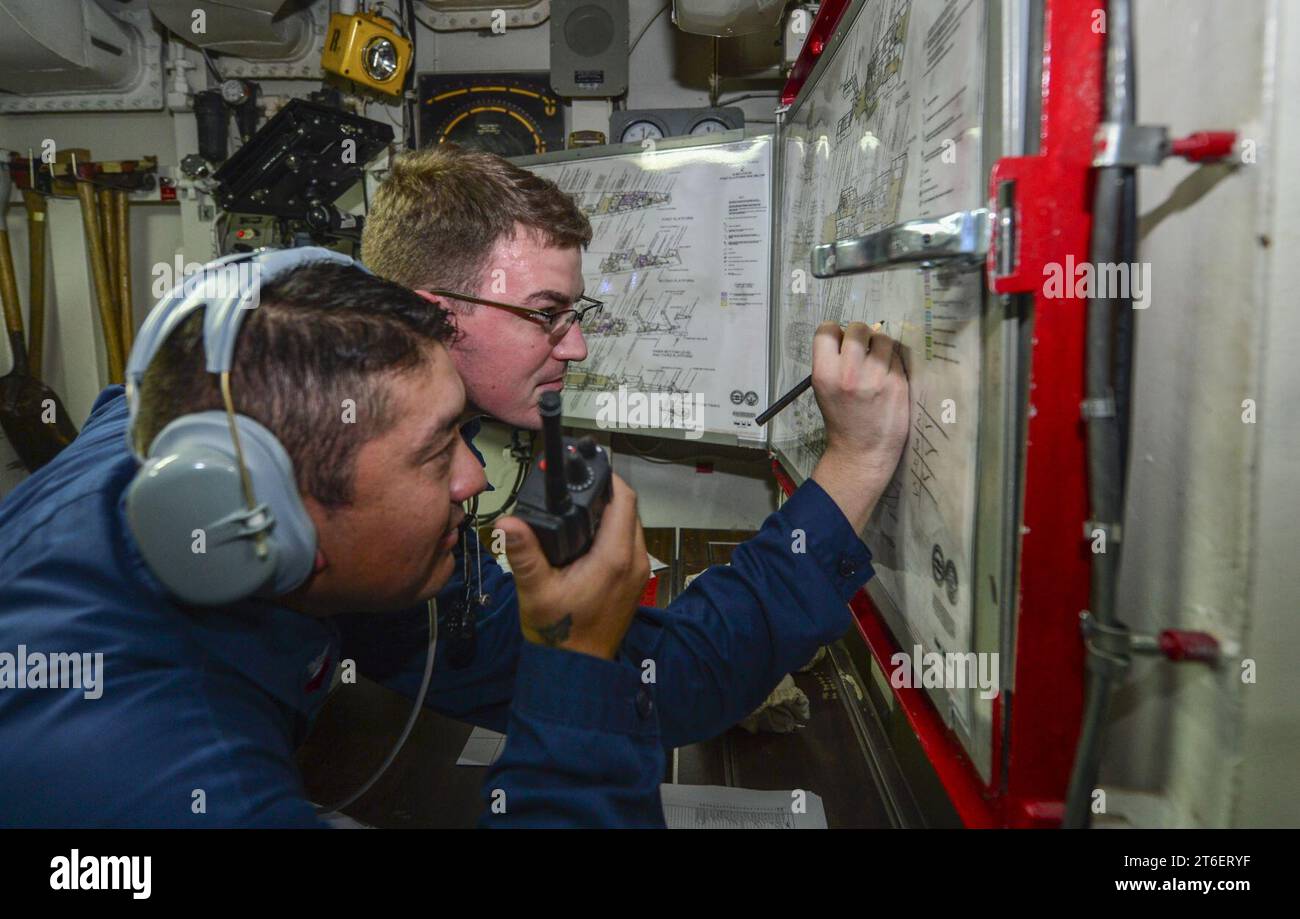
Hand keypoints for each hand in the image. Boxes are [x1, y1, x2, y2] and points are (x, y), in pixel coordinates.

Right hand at [495, 474, 649, 659]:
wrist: (576, 668)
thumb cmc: (559, 634)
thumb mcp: (535, 590)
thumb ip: (524, 553)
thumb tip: (509, 522)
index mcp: (614, 558)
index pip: (623, 500)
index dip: (607, 479)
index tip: (586, 469)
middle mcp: (634, 562)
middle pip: (628, 510)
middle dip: (604, 495)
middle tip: (576, 489)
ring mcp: (638, 573)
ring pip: (631, 526)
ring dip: (610, 514)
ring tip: (580, 510)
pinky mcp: (635, 581)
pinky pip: (630, 544)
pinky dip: (614, 533)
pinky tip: (589, 537)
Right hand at [809, 321, 910, 532]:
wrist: (861, 452)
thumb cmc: (842, 418)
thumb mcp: (824, 389)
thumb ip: (834, 361)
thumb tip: (853, 334)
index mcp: (824, 374)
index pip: (826, 330)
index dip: (836, 333)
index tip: (841, 343)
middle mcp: (848, 373)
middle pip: (857, 329)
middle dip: (862, 336)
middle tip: (863, 351)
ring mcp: (875, 378)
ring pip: (883, 339)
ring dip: (882, 346)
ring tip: (878, 364)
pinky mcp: (897, 384)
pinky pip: (898, 357)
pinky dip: (895, 362)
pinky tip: (889, 377)